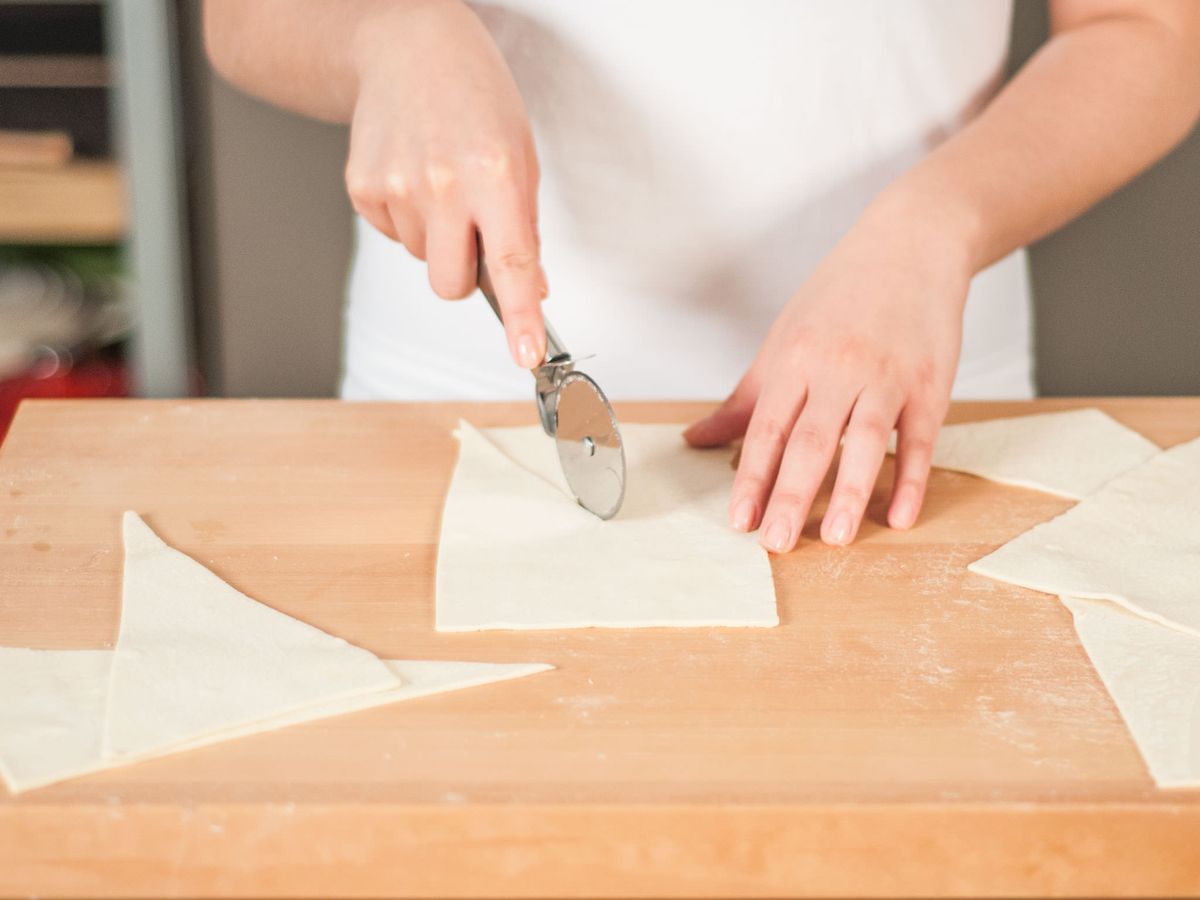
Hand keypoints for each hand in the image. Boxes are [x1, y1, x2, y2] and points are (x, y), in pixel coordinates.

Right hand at [343, 1, 546, 367]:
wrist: (409, 48)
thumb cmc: (475, 98)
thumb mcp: (521, 155)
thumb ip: (525, 227)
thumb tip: (532, 289)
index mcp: (494, 174)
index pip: (511, 263)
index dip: (521, 317)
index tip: (525, 356)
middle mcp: (443, 184)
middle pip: (453, 285)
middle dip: (465, 274)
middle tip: (473, 230)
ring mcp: (396, 187)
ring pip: (423, 261)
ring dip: (437, 236)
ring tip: (441, 180)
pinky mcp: (362, 188)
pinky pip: (393, 237)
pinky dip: (407, 219)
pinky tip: (414, 175)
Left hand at [684, 190, 970, 551]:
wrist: (913, 243)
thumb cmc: (840, 294)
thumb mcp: (783, 337)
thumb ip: (745, 398)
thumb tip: (696, 439)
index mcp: (795, 357)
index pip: (767, 428)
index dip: (752, 477)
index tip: (738, 520)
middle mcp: (840, 367)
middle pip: (811, 441)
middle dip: (793, 495)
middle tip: (778, 543)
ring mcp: (888, 377)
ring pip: (867, 442)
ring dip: (852, 493)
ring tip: (837, 538)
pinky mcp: (932, 385)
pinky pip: (921, 440)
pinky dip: (912, 480)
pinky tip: (899, 516)